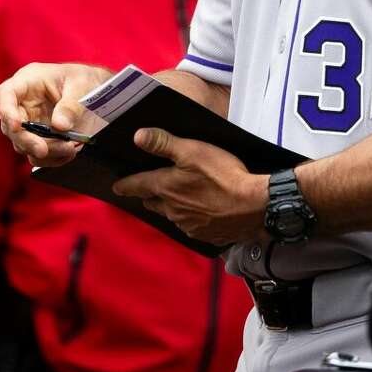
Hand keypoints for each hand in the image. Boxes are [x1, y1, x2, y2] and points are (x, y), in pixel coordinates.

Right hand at [0, 62, 113, 167]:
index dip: (6, 111)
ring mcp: (28, 123)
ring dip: (44, 153)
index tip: (16, 125)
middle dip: (27, 141)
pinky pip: (36, 155)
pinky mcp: (38, 138)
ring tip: (70, 149)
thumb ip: (71, 105)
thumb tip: (59, 126)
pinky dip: (51, 159)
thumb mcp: (82, 85)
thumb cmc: (84, 79)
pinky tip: (68, 154)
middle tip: (45, 150)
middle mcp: (22, 103)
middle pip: (10, 126)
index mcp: (28, 81)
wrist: (95, 90)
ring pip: (22, 145)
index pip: (5, 95)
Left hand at [112, 128, 268, 244]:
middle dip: (149, 196)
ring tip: (179, 198)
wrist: (254, 206)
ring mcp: (188, 225)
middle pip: (153, 203)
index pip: (137, 186)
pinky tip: (202, 211)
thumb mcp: (193, 151)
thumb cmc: (223, 175)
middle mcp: (172, 210)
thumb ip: (164, 143)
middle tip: (150, 189)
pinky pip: (191, 226)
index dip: (125, 185)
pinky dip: (192, 218)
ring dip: (172, 207)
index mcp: (165, 188)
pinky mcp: (205, 234)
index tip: (117, 187)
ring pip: (171, 215)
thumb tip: (137, 137)